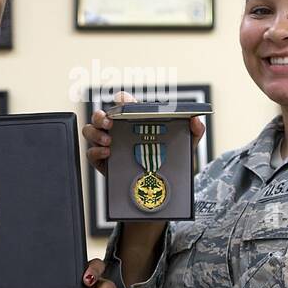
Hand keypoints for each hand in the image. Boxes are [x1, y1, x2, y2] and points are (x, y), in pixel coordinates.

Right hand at [82, 91, 205, 176]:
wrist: (162, 187)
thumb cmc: (169, 159)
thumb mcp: (184, 145)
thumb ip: (194, 132)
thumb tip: (196, 121)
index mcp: (133, 120)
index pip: (122, 102)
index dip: (120, 99)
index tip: (123, 102)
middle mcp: (117, 130)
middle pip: (100, 114)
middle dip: (101, 115)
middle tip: (110, 123)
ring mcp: (107, 144)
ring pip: (90, 130)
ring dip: (95, 133)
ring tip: (108, 141)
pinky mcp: (102, 161)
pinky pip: (91, 153)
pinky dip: (96, 151)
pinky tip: (108, 154)